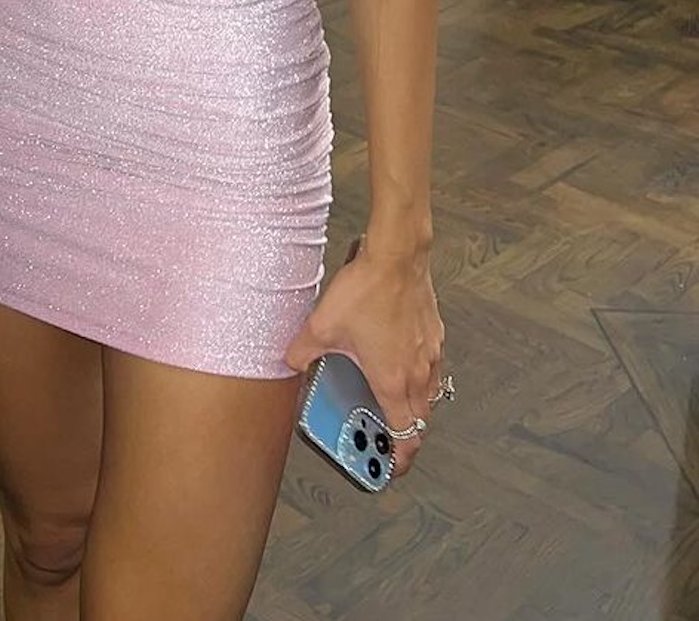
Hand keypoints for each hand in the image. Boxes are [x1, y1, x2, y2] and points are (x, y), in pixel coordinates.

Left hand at [286, 238, 444, 477]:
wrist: (397, 255)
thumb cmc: (368, 289)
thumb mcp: (322, 326)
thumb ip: (303, 351)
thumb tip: (289, 361)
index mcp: (393, 381)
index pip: (406, 436)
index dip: (400, 458)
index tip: (390, 467)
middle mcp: (418, 372)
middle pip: (420, 420)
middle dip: (404, 433)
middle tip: (385, 437)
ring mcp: (429, 353)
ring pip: (428, 393)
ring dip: (413, 404)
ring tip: (389, 402)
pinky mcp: (433, 333)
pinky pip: (430, 366)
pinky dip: (417, 374)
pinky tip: (397, 359)